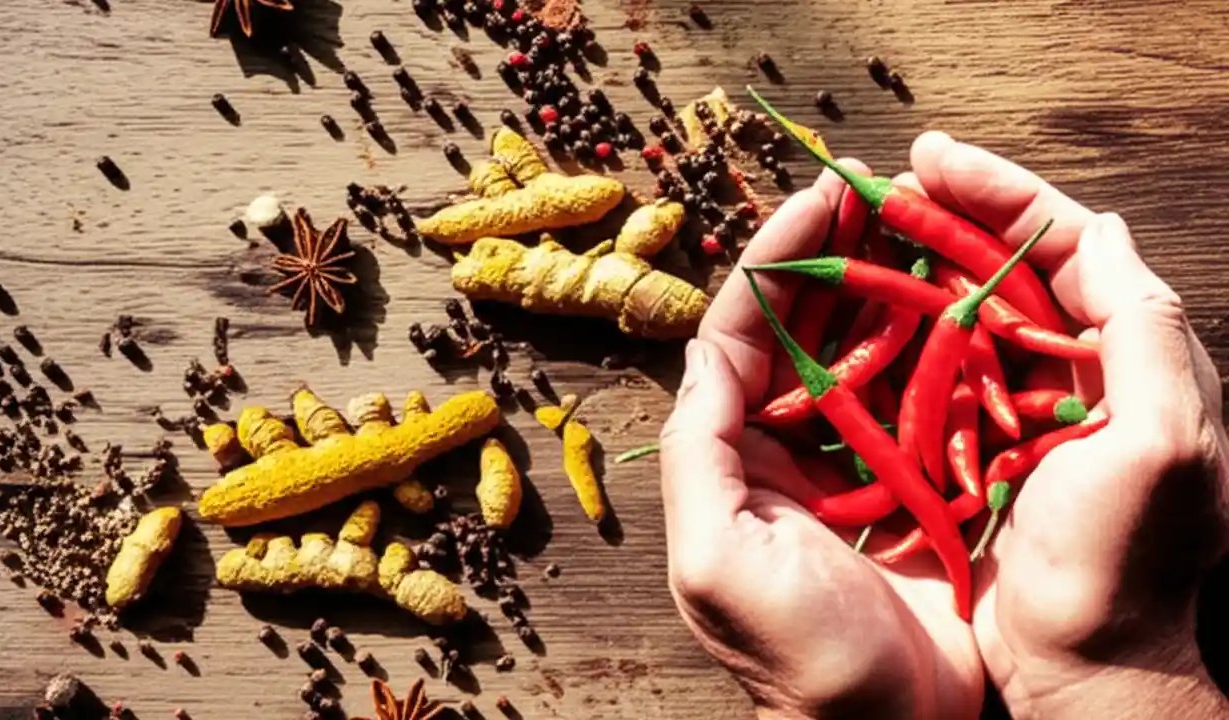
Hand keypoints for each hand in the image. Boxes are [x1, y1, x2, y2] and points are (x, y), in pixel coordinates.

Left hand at [660, 170, 983, 718]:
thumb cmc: (796, 658)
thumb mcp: (717, 559)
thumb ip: (701, 452)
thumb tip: (702, 352)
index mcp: (731, 457)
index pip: (742, 335)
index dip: (773, 262)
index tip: (817, 201)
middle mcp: (786, 449)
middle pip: (806, 331)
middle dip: (832, 260)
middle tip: (875, 193)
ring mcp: (853, 465)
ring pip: (866, 355)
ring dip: (888, 289)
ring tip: (919, 224)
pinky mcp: (914, 485)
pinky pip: (924, 400)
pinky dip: (940, 349)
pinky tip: (964, 302)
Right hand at [902, 132, 1228, 716]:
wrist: (1080, 663)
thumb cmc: (1122, 562)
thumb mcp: (1160, 445)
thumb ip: (1146, 332)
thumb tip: (1105, 227)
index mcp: (1127, 354)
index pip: (1068, 240)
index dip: (999, 190)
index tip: (930, 155)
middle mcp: (1077, 367)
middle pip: (1010, 262)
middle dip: (949, 210)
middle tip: (884, 177)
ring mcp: (1021, 405)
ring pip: (966, 306)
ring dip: (916, 260)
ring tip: (861, 226)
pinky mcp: (974, 444)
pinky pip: (934, 367)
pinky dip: (898, 330)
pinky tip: (857, 311)